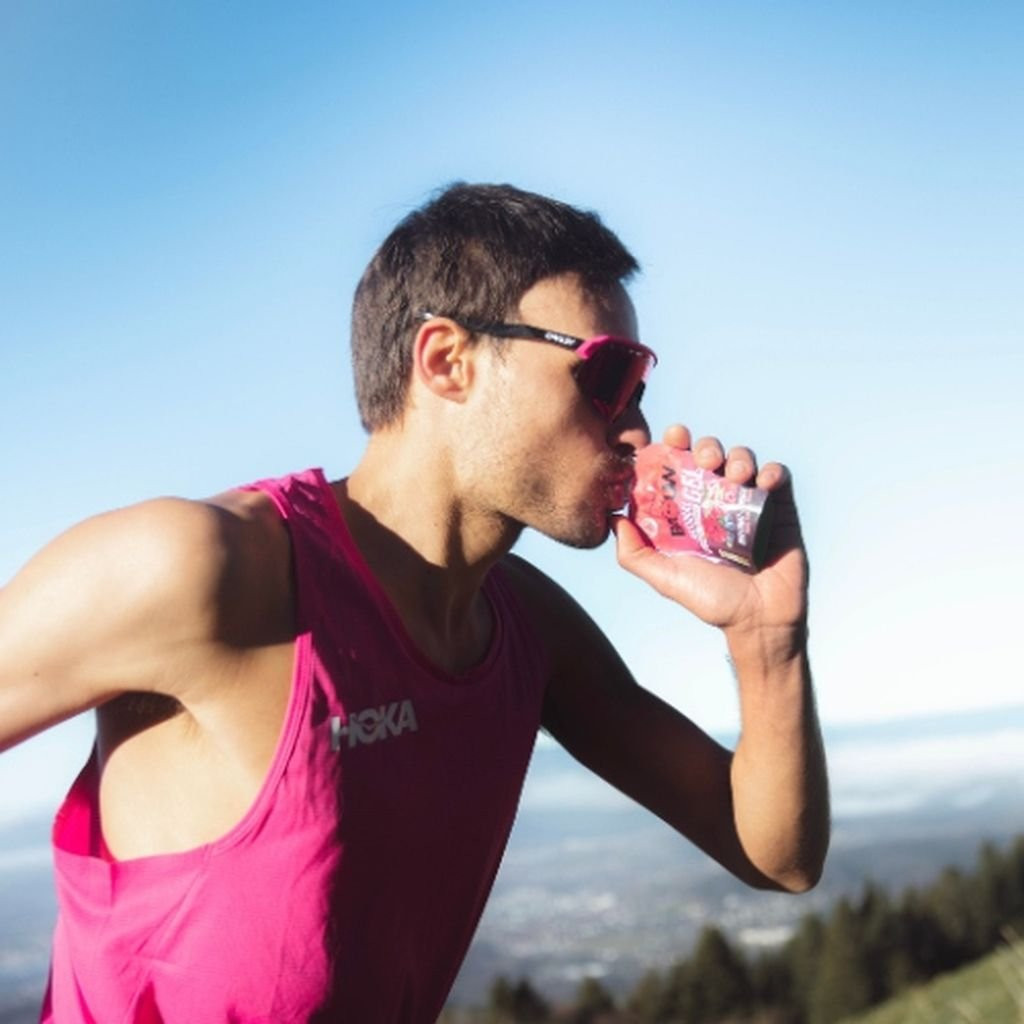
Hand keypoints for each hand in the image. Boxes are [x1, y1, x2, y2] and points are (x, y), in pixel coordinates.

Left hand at [612, 425, 807, 649]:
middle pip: (710, 454)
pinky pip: (777, 475)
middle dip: (707, 446)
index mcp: (688, 510)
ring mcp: (748, 501)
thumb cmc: (711, 600)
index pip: (678, 467)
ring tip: (736, 476)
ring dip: (738, 456)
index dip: (673, 446)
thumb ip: (635, 554)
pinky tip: (764, 483)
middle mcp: (716, 500)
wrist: (760, 619)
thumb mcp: (665, 578)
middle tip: (706, 459)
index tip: (672, 438)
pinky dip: (771, 471)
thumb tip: (614, 519)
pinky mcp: (779, 507)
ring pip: (743, 458)